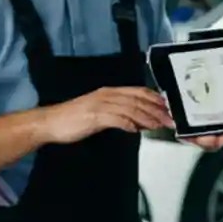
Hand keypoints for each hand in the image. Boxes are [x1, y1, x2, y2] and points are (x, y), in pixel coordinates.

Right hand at [41, 87, 173, 144]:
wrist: (51, 122)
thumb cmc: (75, 119)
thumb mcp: (101, 114)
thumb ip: (120, 115)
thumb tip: (140, 122)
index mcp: (110, 92)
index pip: (138, 91)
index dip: (156, 99)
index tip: (169, 108)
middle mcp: (107, 94)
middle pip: (138, 99)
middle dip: (157, 110)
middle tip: (171, 120)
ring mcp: (100, 104)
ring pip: (130, 108)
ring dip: (147, 117)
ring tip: (159, 125)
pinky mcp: (94, 116)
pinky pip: (116, 118)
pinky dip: (128, 123)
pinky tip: (136, 130)